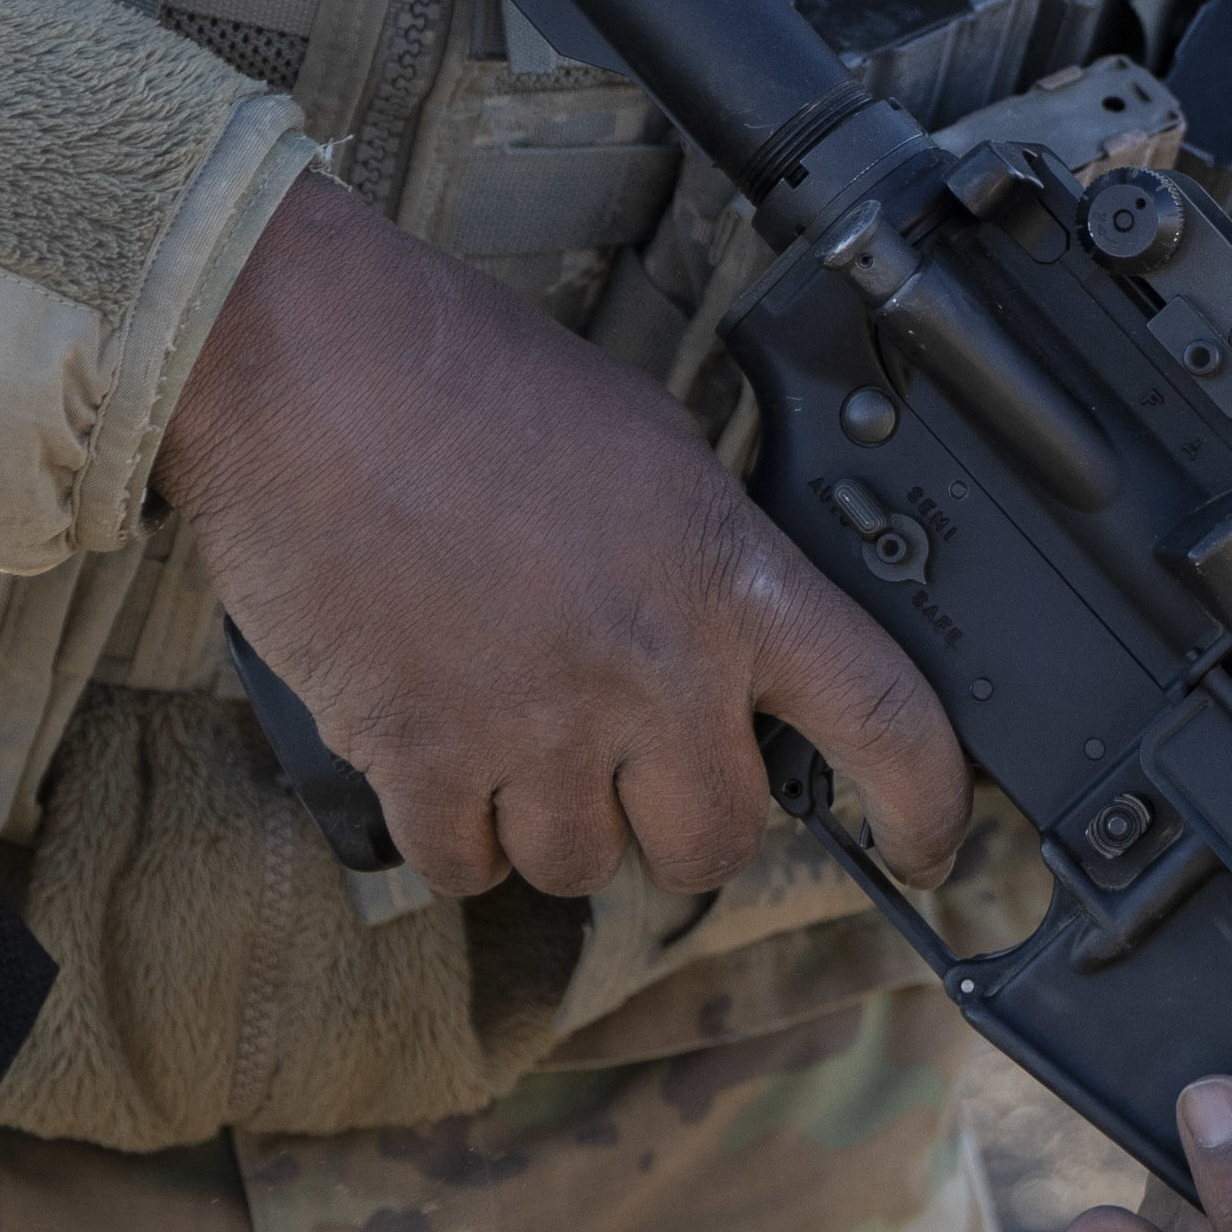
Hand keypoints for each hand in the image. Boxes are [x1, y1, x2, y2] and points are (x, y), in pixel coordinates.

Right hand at [151, 185, 966, 904]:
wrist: (306, 363)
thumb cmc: (463, 373)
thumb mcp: (646, 444)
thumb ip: (703, 561)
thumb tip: (720, 645)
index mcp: (729, 573)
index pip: (882, 714)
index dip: (924, 801)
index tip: (926, 845)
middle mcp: (655, 665)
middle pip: (714, 840)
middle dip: (676, 821)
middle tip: (630, 765)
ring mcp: (540, 723)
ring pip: (585, 868)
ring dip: (554, 825)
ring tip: (509, 728)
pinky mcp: (424, 758)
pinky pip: (468, 868)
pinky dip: (456, 834)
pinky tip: (436, 751)